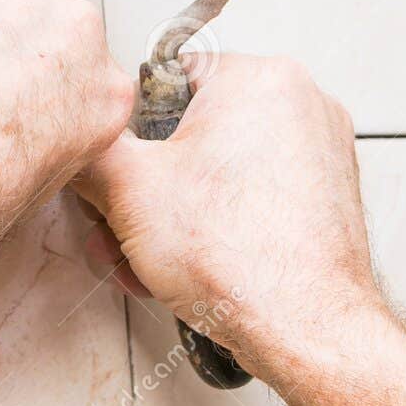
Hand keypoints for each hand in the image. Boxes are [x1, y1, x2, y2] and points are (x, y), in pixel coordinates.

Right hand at [76, 53, 383, 376]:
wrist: (305, 328)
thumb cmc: (236, 260)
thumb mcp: (126, 190)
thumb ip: (90, 148)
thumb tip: (76, 141)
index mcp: (258, 77)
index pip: (168, 79)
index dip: (132, 132)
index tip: (120, 174)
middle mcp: (301, 101)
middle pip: (194, 130)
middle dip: (149, 187)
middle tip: (120, 227)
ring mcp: (322, 147)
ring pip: (222, 167)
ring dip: (175, 212)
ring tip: (147, 259)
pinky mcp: (329, 192)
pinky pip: (255, 192)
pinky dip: (219, 222)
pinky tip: (189, 266)